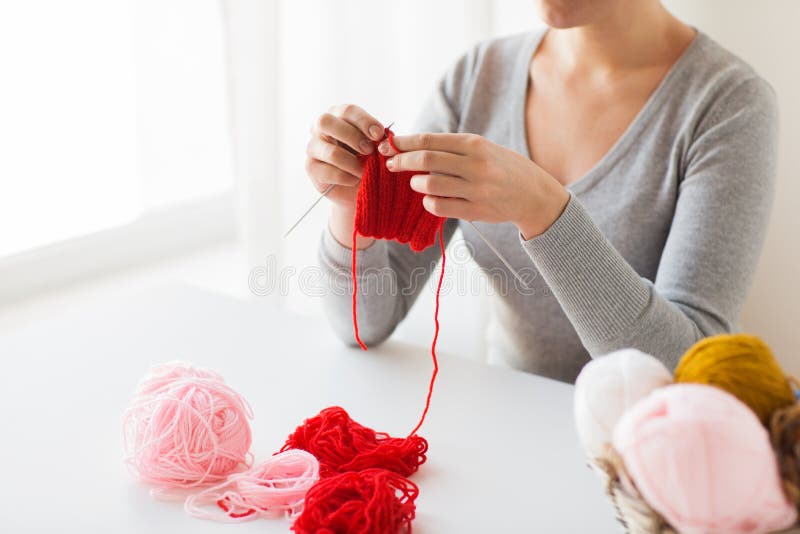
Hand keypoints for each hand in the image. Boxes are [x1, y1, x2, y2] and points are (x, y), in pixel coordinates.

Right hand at [305, 104, 384, 247]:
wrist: (359, 187)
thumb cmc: (367, 160)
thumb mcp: (376, 146)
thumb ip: (377, 138)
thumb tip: (382, 137)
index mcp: (338, 116)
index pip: (347, 111)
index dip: (364, 121)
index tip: (379, 135)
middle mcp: (320, 128)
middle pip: (326, 122)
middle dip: (352, 136)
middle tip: (369, 150)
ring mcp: (313, 147)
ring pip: (331, 152)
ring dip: (353, 163)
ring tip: (365, 170)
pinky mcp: (311, 167)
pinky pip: (329, 172)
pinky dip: (346, 177)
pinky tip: (355, 180)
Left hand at [379, 133, 569, 238]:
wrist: (534, 195)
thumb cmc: (504, 168)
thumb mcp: (484, 149)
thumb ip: (453, 148)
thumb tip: (414, 147)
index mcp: (475, 145)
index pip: (430, 140)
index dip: (405, 142)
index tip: (390, 144)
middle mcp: (475, 165)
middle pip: (426, 160)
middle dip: (402, 161)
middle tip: (391, 164)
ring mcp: (475, 190)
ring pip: (429, 185)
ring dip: (415, 183)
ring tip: (415, 182)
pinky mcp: (475, 211)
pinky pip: (440, 206)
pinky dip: (428, 202)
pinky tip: (430, 198)